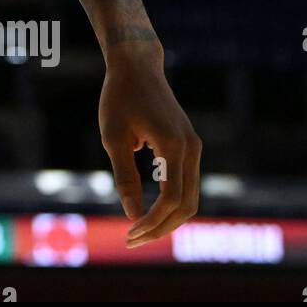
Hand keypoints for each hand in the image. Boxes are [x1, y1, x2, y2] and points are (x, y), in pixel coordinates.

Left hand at [98, 42, 200, 247]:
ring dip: (168, 219)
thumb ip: (125, 176)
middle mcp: (191, 149)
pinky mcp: (188, 146)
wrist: (137, 66)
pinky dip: (171, 203)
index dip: (152, 221)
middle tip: (131, 239)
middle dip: (161, 227)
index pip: (172, 198)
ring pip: (190, 197)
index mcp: (173, 146)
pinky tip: (148, 212)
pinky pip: (186, 184)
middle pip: (187, 205)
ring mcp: (193, 147)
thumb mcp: (113, 137)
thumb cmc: (119, 98)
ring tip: (138, 230)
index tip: (129, 232)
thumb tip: (132, 214)